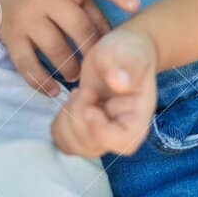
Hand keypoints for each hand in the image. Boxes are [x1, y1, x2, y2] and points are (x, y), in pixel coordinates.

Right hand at [0, 0, 138, 94]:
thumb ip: (90, 9)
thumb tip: (113, 42)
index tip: (135, 6)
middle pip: (79, 28)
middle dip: (93, 51)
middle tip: (99, 65)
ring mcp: (26, 17)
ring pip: (57, 51)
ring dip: (72, 69)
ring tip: (77, 76)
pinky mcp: (10, 37)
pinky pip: (28, 66)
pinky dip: (43, 82)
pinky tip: (54, 91)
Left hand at [50, 27, 156, 157]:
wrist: (122, 51)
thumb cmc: (129, 50)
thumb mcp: (131, 50)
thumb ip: (128, 65)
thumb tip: (120, 82)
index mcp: (138, 116)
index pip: (123, 142)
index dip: (101, 131)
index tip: (90, 107)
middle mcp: (121, 130)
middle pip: (94, 146)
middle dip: (78, 119)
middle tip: (83, 90)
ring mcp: (102, 132)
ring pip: (76, 147)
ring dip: (67, 121)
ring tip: (77, 94)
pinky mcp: (85, 128)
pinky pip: (65, 140)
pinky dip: (59, 124)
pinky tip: (70, 101)